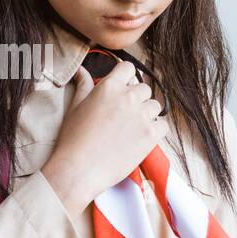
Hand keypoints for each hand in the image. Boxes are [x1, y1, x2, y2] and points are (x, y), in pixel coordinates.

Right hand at [41, 60, 167, 214]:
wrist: (79, 169)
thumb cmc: (73, 139)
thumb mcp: (75, 107)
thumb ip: (83, 85)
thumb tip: (81, 70)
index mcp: (109, 87)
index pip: (129, 68)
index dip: (127, 77)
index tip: (124, 88)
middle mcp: (128, 97)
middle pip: (144, 89)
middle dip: (136, 99)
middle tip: (124, 115)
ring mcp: (142, 116)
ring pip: (155, 106)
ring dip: (147, 114)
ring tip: (132, 128)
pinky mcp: (151, 135)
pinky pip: (163, 125)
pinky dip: (155, 130)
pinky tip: (141, 138)